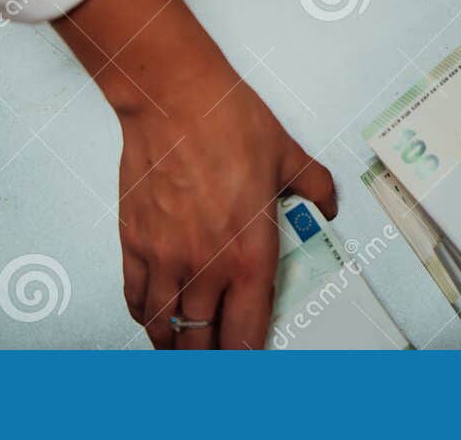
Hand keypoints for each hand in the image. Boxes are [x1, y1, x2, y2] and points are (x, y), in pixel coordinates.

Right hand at [52, 0, 335, 349]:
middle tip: (217, 357)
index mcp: (251, 254)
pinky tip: (155, 314)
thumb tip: (326, 206)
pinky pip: (136, 298)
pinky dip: (145, 315)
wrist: (176, 98)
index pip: (248, 335)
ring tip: (186, 344)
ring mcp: (166, 258)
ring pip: (164, 329)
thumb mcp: (290, 157)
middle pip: (201, 344)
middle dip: (210, 358)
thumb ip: (314, 189)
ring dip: (176, 343)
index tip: (251, 363)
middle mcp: (207, 266)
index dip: (248, 360)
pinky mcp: (134, 242)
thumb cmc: (231, 122)